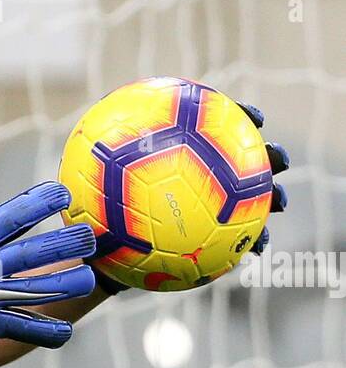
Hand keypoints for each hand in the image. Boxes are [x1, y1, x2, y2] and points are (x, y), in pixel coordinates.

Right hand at [0, 168, 95, 367]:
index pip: (13, 214)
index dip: (40, 202)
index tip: (63, 193)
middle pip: (34, 252)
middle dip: (65, 244)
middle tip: (90, 238)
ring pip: (36, 290)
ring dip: (66, 284)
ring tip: (88, 278)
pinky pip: (21, 328)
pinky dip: (44, 332)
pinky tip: (66, 332)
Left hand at [94, 101, 289, 293]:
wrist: (99, 250)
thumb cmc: (92, 211)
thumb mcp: (87, 184)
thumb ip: (96, 159)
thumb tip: (90, 134)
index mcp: (182, 153)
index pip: (217, 126)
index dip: (240, 116)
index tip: (253, 117)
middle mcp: (202, 177)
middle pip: (245, 160)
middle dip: (269, 156)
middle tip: (277, 158)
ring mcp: (211, 210)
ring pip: (252, 200)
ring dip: (272, 199)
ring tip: (280, 203)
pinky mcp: (211, 241)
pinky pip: (238, 241)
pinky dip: (252, 243)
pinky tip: (259, 249)